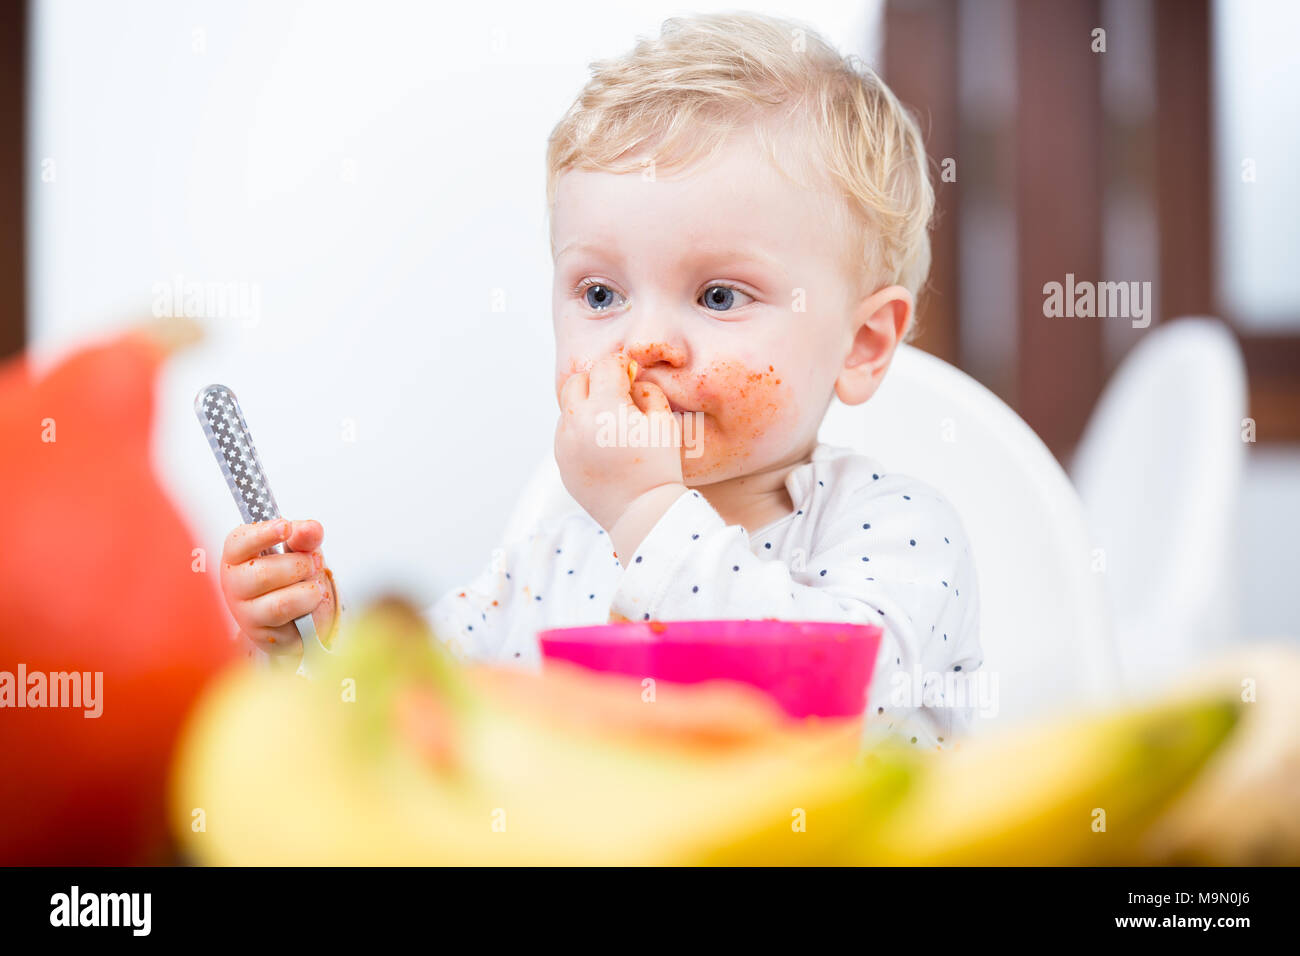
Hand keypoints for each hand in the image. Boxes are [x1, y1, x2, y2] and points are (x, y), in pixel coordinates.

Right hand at [219, 519, 337, 659]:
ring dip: (309, 592)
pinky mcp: (261, 635)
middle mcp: (233, 584)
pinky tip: (309, 606)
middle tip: (313, 564)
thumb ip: (306, 537)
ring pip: (281, 603)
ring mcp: (243, 612)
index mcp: (237, 555)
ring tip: (314, 588)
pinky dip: (309, 610)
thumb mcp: (302, 550)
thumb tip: (312, 528)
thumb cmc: (293, 576)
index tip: (286, 526)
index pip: (239, 541)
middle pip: (265, 573)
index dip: (263, 533)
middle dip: (301, 566)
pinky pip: (292, 624)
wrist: (301, 615)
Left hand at [554, 352, 685, 533]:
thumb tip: (631, 380)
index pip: (606, 367)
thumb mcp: (664, 423)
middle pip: (577, 381)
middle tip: (616, 392)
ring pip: (568, 408)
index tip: (629, 371)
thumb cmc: (659, 468)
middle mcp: (577, 422)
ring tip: (610, 423)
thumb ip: (647, 391)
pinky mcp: (561, 462)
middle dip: (596, 380)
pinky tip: (601, 444)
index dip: (621, 365)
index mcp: (604, 408)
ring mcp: (564, 443)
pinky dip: (579, 430)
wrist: (641, 513)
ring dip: (586, 406)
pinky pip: (565, 433)